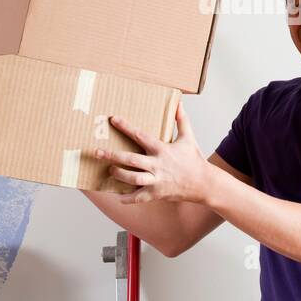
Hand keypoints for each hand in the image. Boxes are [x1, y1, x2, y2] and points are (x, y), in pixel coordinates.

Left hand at [94, 101, 211, 204]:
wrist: (203, 183)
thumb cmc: (193, 159)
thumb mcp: (188, 137)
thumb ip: (181, 120)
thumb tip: (179, 102)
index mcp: (163, 149)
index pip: (141, 136)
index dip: (126, 127)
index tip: (113, 119)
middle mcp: (157, 165)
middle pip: (131, 160)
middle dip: (113, 156)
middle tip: (97, 152)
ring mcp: (156, 180)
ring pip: (132, 179)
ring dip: (118, 174)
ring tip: (109, 170)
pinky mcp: (156, 193)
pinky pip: (138, 197)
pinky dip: (127, 198)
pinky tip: (118, 197)